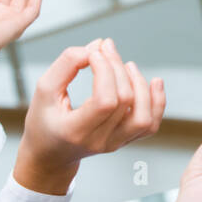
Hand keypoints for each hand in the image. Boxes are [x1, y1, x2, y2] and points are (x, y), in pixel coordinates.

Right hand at [13, 38, 164, 194]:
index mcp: (75, 131)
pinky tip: (154, 82)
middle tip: (106, 48)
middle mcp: (100, 141)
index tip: (93, 53)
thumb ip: (66, 64)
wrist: (51, 154)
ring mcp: (116, 143)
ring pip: (143, 117)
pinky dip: (157, 102)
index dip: (105, 71)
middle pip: (124, 101)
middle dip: (117, 67)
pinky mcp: (126, 140)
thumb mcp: (44, 90)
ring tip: (127, 65)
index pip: (104, 101)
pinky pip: (151, 125)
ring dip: (140, 85)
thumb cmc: (45, 120)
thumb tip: (98, 47)